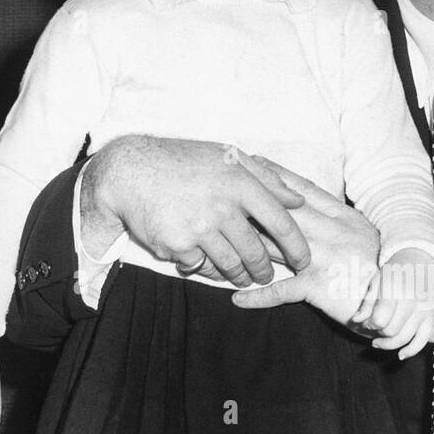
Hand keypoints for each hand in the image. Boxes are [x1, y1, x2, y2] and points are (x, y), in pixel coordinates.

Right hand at [81, 136, 310, 286]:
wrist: (130, 172)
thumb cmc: (182, 160)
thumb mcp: (226, 156)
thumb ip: (266, 178)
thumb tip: (298, 200)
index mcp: (240, 183)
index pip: (281, 222)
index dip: (296, 246)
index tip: (303, 260)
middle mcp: (223, 208)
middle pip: (256, 252)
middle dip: (265, 269)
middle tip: (267, 274)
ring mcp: (200, 229)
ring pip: (231, 265)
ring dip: (241, 276)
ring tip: (243, 277)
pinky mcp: (178, 246)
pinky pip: (202, 267)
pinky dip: (207, 269)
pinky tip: (209, 265)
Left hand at [231, 167, 379, 324]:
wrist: (402, 300)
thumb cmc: (384, 272)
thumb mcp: (365, 238)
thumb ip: (340, 224)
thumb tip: (315, 212)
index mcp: (344, 218)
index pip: (304, 191)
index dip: (277, 176)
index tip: (255, 161)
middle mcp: (332, 233)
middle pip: (284, 209)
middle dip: (253, 195)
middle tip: (226, 180)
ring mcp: (324, 258)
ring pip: (276, 243)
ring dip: (246, 238)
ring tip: (219, 233)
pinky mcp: (319, 287)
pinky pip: (281, 291)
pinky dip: (258, 295)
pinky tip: (237, 297)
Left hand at [351, 248, 433, 359]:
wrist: (421, 262)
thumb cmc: (395, 271)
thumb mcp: (377, 280)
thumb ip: (367, 301)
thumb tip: (356, 320)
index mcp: (396, 289)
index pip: (380, 320)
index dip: (369, 324)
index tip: (366, 320)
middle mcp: (412, 300)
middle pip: (390, 331)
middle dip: (378, 333)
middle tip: (373, 327)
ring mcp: (424, 310)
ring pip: (404, 338)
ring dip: (388, 344)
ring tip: (378, 342)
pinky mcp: (431, 317)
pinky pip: (422, 340)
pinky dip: (411, 350)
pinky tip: (401, 355)